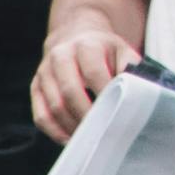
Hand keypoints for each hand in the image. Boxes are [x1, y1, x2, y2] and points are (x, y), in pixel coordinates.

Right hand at [29, 12, 134, 143]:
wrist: (74, 35)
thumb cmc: (103, 49)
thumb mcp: (122, 50)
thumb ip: (131, 69)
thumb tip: (139, 93)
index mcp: (86, 46)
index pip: (94, 74)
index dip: (106, 96)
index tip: (117, 114)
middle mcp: (61, 56)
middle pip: (70, 92)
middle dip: (87, 116)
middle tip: (102, 132)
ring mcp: (44, 72)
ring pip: (54, 107)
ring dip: (72, 127)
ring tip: (89, 138)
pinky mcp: (35, 86)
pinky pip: (40, 115)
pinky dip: (55, 131)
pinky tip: (70, 139)